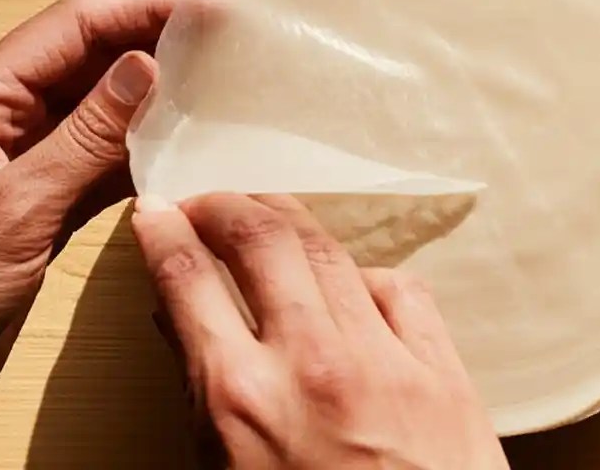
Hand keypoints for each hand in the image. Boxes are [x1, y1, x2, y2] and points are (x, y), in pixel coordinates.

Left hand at [0, 0, 198, 464]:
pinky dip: (144, 151)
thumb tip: (146, 65)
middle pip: (90, 57)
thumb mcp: (12, 210)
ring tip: (221, 89)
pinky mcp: (41, 202)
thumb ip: (84, 138)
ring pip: (102, 107)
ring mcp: (23, 160)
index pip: (74, 27)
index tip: (211, 7)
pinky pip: (102, 158)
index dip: (145, 7)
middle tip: (229, 42)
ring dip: (158, 97)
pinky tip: (187, 151)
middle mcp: (1, 118)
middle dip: (157, 41)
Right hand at [132, 194, 508, 469]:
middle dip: (229, 204)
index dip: (165, 234)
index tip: (155, 211)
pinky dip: (370, 275)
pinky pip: (403, 289)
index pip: (190, 281)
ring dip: (292, 219)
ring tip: (268, 210)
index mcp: (244, 401)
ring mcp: (386, 359)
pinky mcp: (444, 369)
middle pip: (263, 239)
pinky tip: (354, 280)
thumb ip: (202, 401)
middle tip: (210, 198)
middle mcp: (313, 362)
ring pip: (331, 251)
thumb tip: (186, 327)